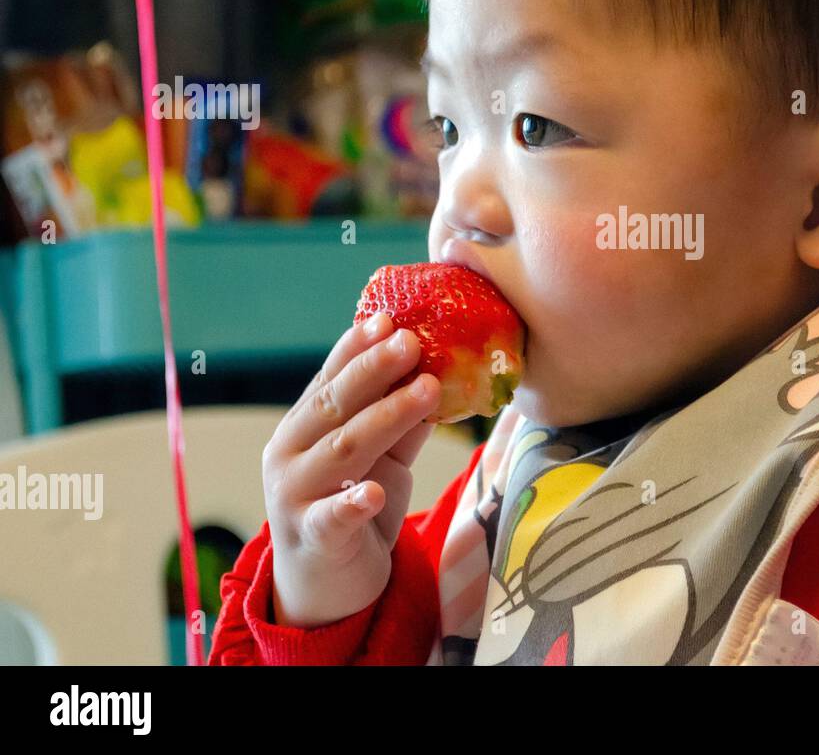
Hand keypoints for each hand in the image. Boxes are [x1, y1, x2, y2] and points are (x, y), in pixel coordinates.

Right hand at [261, 313, 440, 626]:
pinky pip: (333, 518)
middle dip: (374, 370)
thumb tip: (441, 375)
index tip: (388, 318)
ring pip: (343, 450)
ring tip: (426, 391)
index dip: (357, 347)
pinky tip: (374, 494)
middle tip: (412, 341)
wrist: (325, 586)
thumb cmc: (355, 509)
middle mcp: (290, 454)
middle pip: (335, 405)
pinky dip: (353, 503)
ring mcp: (295, 497)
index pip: (330, 378)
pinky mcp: (313, 539)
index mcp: (303, 427)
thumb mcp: (383, 459)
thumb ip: (403, 422)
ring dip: (386, 417)